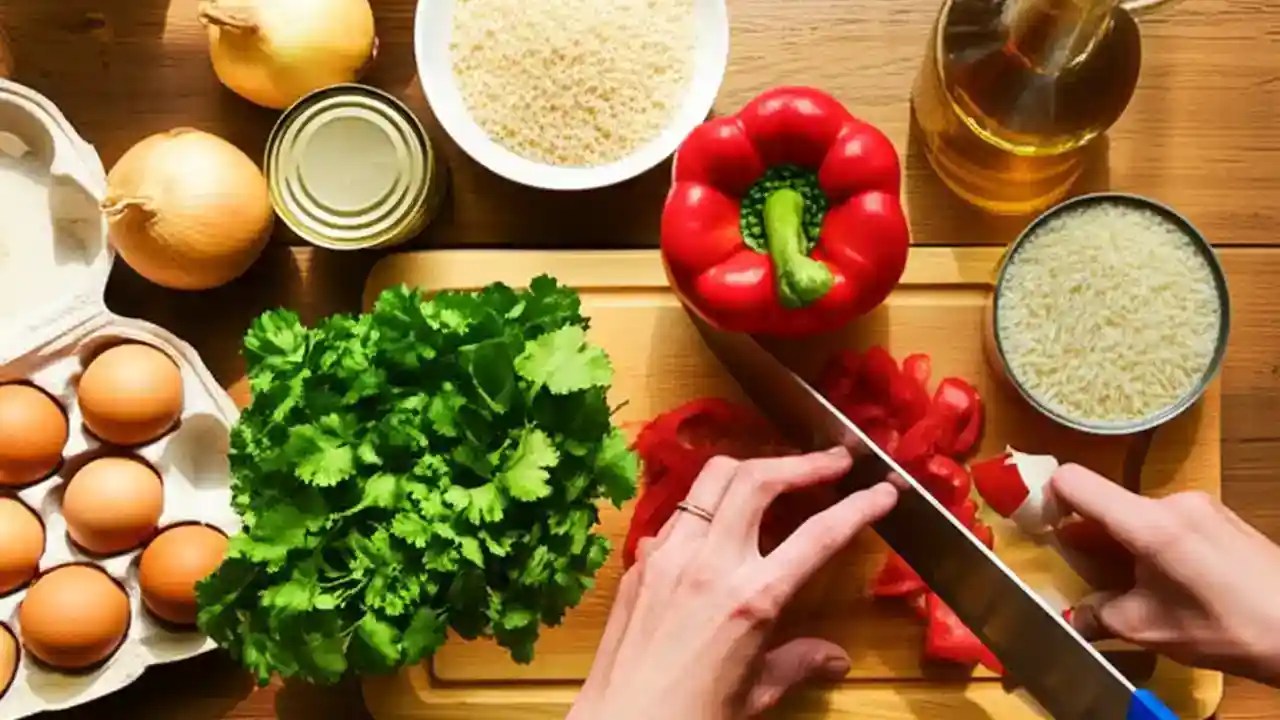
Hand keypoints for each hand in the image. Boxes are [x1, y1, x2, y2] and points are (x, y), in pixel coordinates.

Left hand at [569, 447, 897, 719]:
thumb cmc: (693, 716)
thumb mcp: (756, 691)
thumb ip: (798, 662)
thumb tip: (836, 658)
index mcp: (751, 598)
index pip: (818, 535)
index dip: (859, 506)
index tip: (883, 490)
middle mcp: (710, 562)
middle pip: (758, 478)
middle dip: (803, 462)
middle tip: (833, 460)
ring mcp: (669, 553)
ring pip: (712, 479)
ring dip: (752, 467)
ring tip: (778, 473)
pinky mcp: (640, 559)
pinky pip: (680, 513)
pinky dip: (709, 503)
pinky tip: (721, 520)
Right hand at [1053, 464, 1279, 685]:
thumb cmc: (1229, 628)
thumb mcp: (1152, 630)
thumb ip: (1100, 616)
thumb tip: (1070, 618)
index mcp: (1149, 523)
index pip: (1075, 481)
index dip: (1046, 497)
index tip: (1038, 526)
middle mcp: (1172, 501)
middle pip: (1107, 504)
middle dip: (1087, 537)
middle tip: (1085, 575)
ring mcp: (1199, 505)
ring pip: (1137, 516)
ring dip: (1121, 545)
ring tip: (1133, 587)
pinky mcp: (1219, 516)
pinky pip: (1166, 521)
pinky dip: (1151, 545)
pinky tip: (1169, 582)